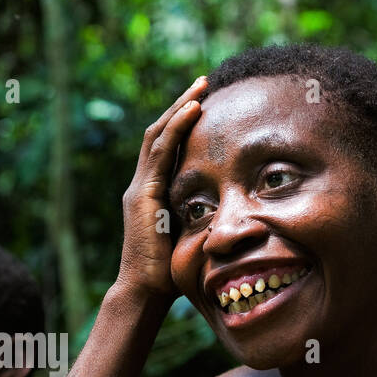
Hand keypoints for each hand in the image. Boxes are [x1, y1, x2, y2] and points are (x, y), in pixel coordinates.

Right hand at [118, 76, 207, 300]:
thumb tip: (236, 208)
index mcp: (152, 193)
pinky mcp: (142, 195)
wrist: (146, 294)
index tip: (207, 102)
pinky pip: (160, 152)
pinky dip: (176, 128)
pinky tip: (193, 110)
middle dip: (182, 105)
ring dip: (180, 108)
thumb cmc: (171, 275)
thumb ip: (204, 217)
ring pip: (158, 135)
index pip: (167, 148)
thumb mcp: (193, 236)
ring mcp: (139, 189)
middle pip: (160, 133)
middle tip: (205, 82)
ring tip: (201, 86)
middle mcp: (142, 186)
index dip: (184, 123)